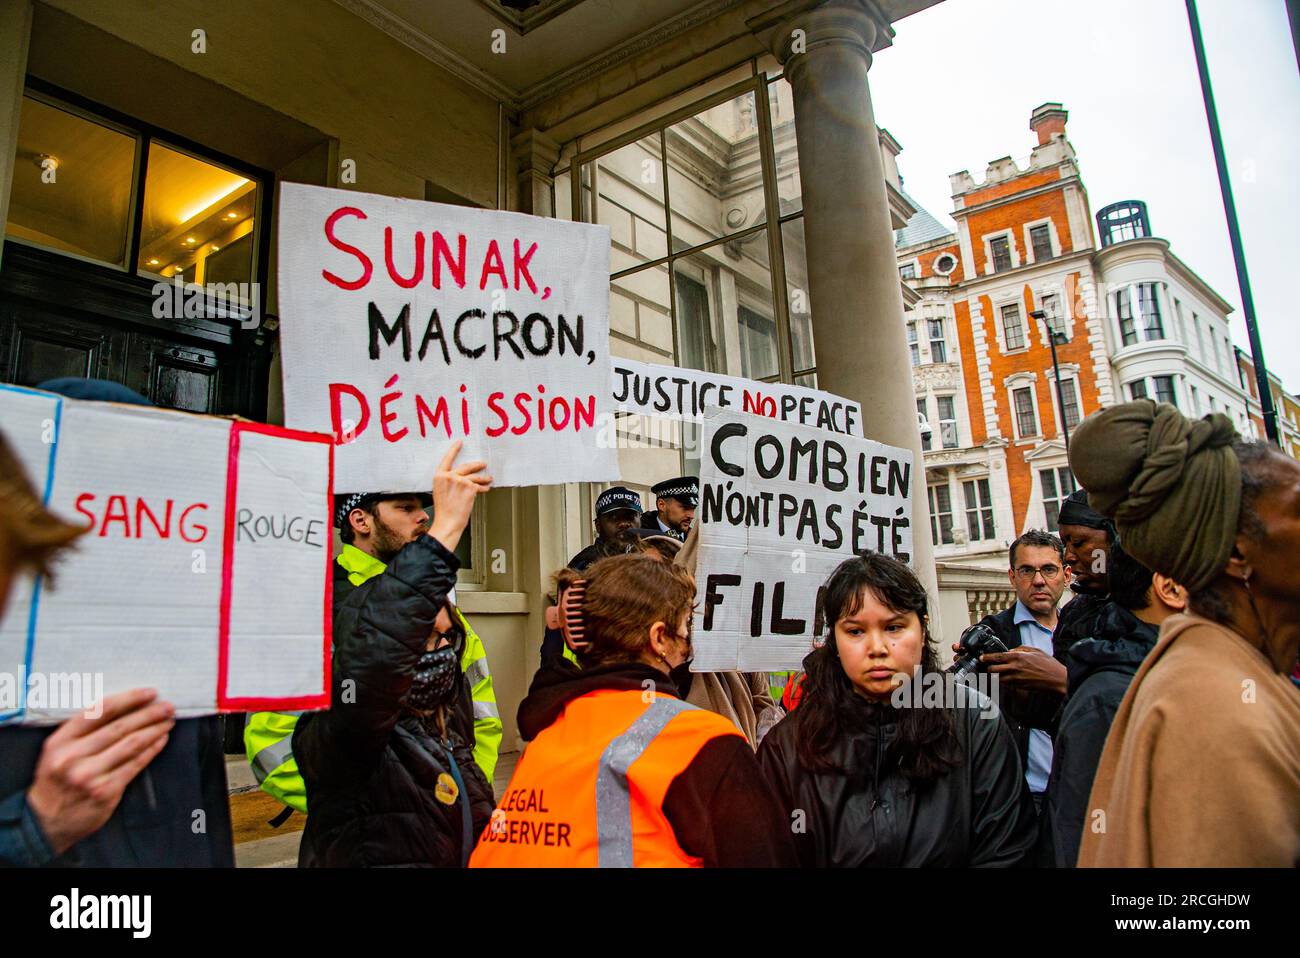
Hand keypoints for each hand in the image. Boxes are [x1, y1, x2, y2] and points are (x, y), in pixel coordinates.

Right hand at [26, 688, 174, 855]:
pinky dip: (151, 750)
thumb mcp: (58, 750)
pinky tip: (161, 740)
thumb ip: (82, 730)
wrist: (46, 821)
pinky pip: (135, 765)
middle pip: (120, 727)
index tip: (149, 693)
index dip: (129, 699)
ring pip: (131, 744)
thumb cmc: (57, 779)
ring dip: (155, 730)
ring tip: (168, 721)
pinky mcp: (105, 792)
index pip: (100, 711)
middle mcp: (73, 757)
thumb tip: (126, 706)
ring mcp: (89, 776)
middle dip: (149, 714)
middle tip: (167, 706)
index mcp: (60, 741)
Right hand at [427, 440, 492, 553]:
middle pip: (466, 466)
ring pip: (475, 476)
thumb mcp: (441, 492)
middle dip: (477, 465)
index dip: (454, 450)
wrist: (448, 522)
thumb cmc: (444, 511)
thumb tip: (462, 478)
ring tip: (489, 478)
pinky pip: (479, 486)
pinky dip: (484, 488)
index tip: (459, 442)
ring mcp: (460, 481)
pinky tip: (486, 488)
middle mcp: (449, 476)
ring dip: (484, 478)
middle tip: (483, 463)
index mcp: (439, 476)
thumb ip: (449, 482)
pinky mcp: (470, 488)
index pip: (447, 459)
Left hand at [980, 646, 1067, 694]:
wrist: (1058, 679)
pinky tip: (1004, 679)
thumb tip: (1010, 651)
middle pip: (992, 670)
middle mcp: (1014, 668)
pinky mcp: (1019, 687)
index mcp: (1017, 657)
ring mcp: (1016, 679)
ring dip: (994, 676)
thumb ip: (1020, 649)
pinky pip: (1006, 684)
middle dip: (987, 668)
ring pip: (997, 679)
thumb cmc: (1049, 664)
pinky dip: (1003, 682)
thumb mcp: (1035, 650)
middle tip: (986, 667)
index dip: (986, 657)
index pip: (996, 657)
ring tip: (994, 674)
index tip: (981, 658)